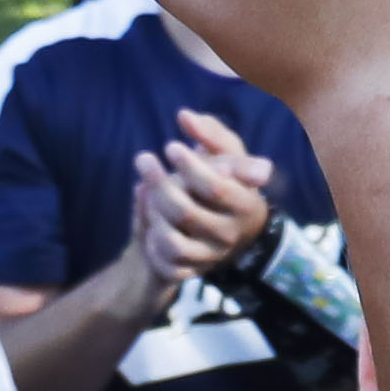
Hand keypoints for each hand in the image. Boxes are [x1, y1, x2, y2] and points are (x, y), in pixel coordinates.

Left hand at [132, 107, 277, 280]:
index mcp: (246, 204)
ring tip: (148, 195)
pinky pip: (164, 265)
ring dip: (152, 214)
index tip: (169, 147)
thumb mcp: (224, 154)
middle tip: (143, 160)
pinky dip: (151, 242)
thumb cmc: (220, 182)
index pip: (215, 186)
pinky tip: (151, 224)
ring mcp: (210, 258)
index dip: (188, 165)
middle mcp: (231, 235)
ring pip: (171, 242)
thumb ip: (210, 133)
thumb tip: (185, 116)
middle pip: (184, 212)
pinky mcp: (191, 274)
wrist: (216, 228)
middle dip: (159, 184)